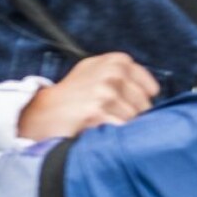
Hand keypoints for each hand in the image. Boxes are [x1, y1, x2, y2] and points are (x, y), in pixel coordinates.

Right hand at [17, 53, 157, 139]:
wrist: (42, 111)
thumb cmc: (72, 95)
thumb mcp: (96, 72)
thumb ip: (124, 74)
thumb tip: (154, 93)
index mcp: (117, 61)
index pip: (150, 89)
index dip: (139, 103)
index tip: (123, 108)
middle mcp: (113, 72)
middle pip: (144, 106)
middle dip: (132, 117)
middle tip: (109, 119)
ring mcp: (105, 91)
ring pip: (134, 120)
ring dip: (121, 128)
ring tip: (101, 124)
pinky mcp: (97, 111)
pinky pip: (121, 130)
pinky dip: (112, 136)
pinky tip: (98, 131)